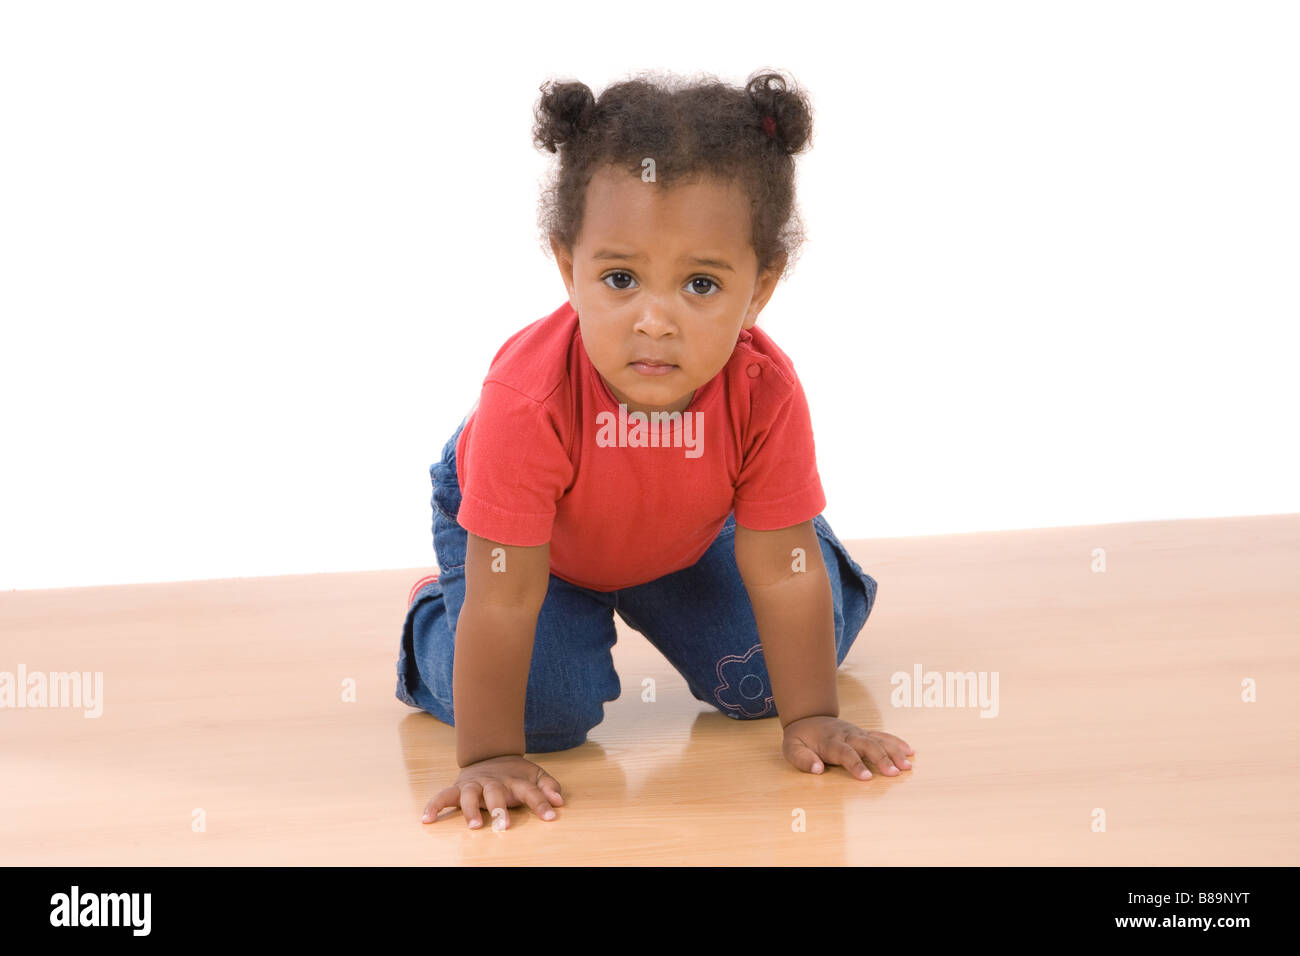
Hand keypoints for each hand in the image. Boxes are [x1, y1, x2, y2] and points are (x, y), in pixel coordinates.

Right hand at [421, 755, 563, 829]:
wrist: (489, 755)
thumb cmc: (514, 773)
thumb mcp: (535, 775)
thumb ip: (549, 787)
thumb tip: (560, 802)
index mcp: (515, 781)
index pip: (530, 791)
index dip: (541, 803)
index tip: (552, 816)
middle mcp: (493, 782)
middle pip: (496, 794)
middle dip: (499, 809)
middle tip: (504, 825)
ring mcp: (474, 785)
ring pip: (470, 795)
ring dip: (471, 810)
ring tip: (475, 826)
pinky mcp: (458, 788)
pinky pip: (443, 796)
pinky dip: (434, 806)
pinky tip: (427, 819)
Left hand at [782, 716, 913, 779]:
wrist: (808, 717)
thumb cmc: (801, 738)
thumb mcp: (791, 748)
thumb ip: (802, 759)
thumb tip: (817, 769)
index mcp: (830, 741)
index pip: (845, 753)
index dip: (856, 764)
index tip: (868, 778)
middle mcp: (847, 735)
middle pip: (867, 745)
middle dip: (881, 758)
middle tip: (895, 773)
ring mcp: (857, 732)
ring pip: (878, 740)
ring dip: (894, 752)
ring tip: (907, 766)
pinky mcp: (864, 733)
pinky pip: (882, 736)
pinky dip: (896, 742)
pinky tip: (910, 751)